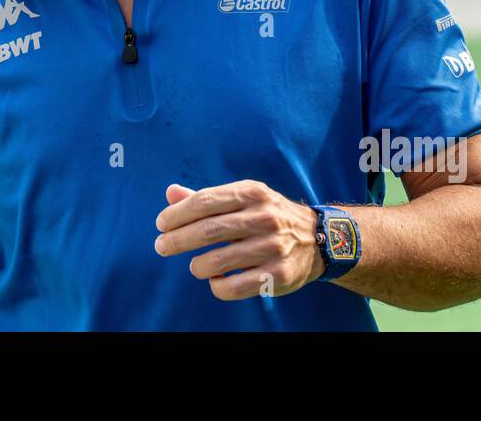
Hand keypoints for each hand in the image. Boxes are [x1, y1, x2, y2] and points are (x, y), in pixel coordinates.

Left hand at [153, 180, 323, 300]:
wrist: (319, 239)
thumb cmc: (267, 216)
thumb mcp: (243, 198)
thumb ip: (206, 198)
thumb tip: (170, 192)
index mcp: (252, 193)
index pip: (204, 201)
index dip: (177, 214)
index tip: (161, 224)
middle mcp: (264, 217)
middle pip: (208, 230)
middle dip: (177, 240)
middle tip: (161, 247)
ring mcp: (273, 247)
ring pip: (217, 262)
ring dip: (197, 266)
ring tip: (194, 265)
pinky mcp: (278, 275)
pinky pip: (233, 287)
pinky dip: (216, 286)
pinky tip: (216, 280)